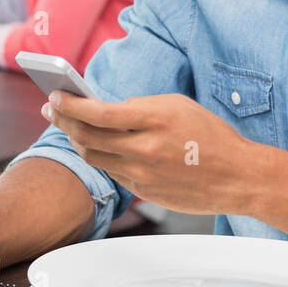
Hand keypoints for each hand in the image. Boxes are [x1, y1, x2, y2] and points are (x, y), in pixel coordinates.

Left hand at [43, 91, 255, 215]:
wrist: (237, 176)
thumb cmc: (211, 136)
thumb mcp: (178, 106)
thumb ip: (142, 106)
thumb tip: (111, 110)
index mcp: (154, 120)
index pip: (98, 113)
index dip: (70, 105)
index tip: (55, 96)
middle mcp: (144, 149)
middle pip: (87, 137)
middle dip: (62, 121)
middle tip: (50, 109)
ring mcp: (142, 173)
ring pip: (94, 157)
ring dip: (76, 140)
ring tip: (68, 127)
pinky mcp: (143, 191)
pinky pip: (112, 172)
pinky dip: (101, 157)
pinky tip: (96, 146)